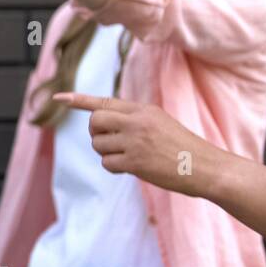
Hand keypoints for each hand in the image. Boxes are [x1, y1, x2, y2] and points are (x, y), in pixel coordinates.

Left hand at [56, 92, 213, 196]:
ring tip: (128, 156)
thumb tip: (103, 124)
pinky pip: (107, 163)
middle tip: (109, 141)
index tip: (58, 98)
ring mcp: (135, 141)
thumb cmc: (184, 148)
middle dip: (95, 133)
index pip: (105, 101)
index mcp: (143, 110)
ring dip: (106, 153)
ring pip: (98, 144)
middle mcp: (137, 121)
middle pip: (94, 121)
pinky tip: (131, 168)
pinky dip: (114, 168)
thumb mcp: (161, 123)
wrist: (207, 167)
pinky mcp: (135, 161)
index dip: (79, 100)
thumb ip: (134, 119)